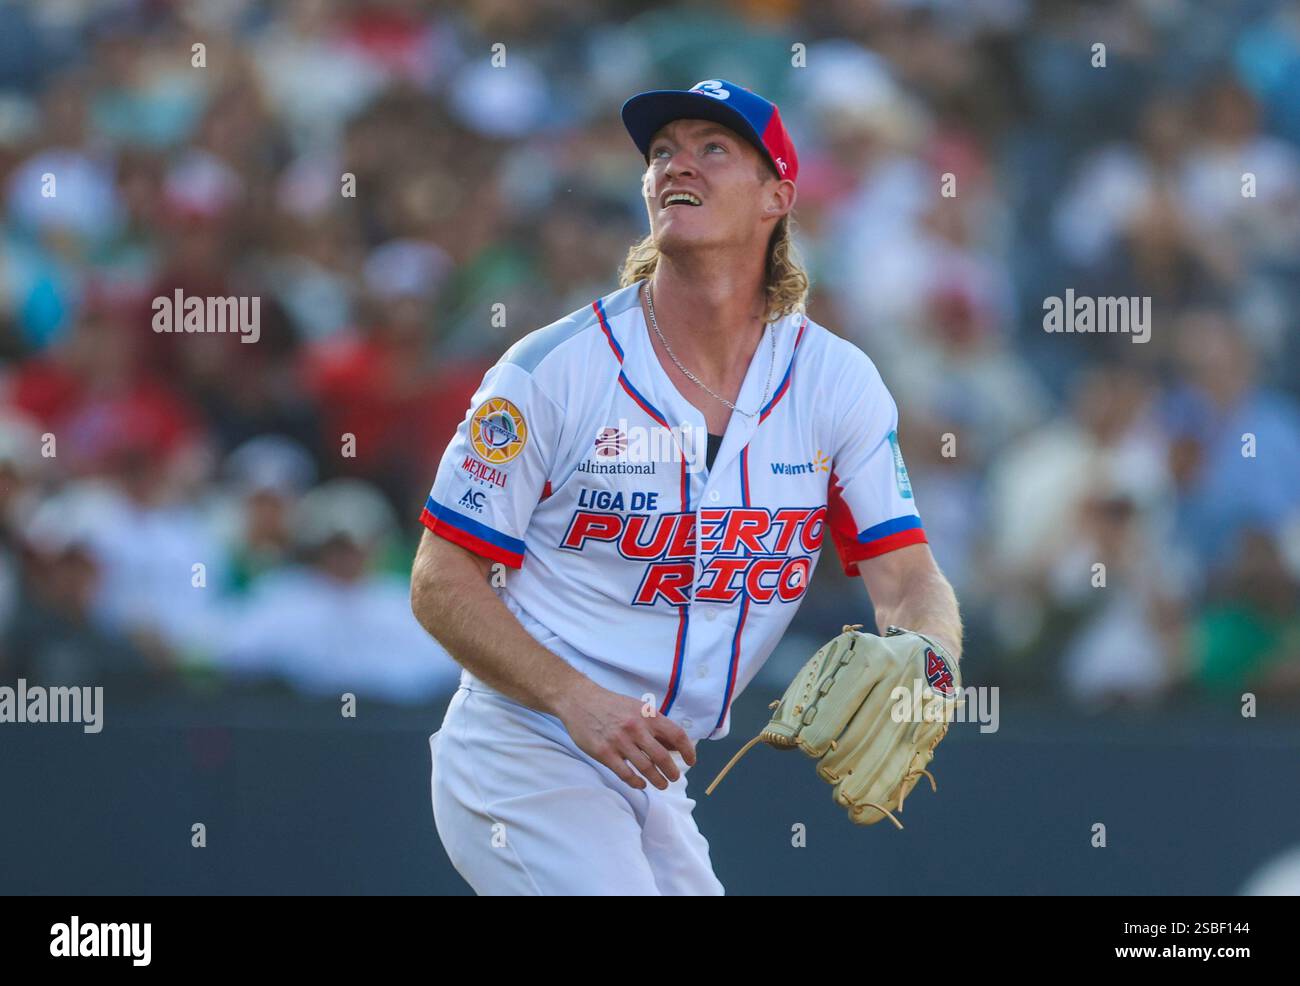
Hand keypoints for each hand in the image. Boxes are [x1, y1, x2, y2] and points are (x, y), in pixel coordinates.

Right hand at [554, 678, 696, 790]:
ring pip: (645, 768)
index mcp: (647, 715)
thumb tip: (675, 747)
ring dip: (657, 780)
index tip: (691, 762)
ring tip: (662, 784)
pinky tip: (641, 783)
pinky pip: (625, 773)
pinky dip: (636, 782)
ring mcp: (619, 741)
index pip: (676, 735)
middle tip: (675, 778)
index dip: (688, 751)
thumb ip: (657, 727)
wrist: (580, 701)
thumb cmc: (612, 705)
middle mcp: (636, 728)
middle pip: (662, 756)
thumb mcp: (638, 708)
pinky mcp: (604, 752)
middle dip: (672, 772)